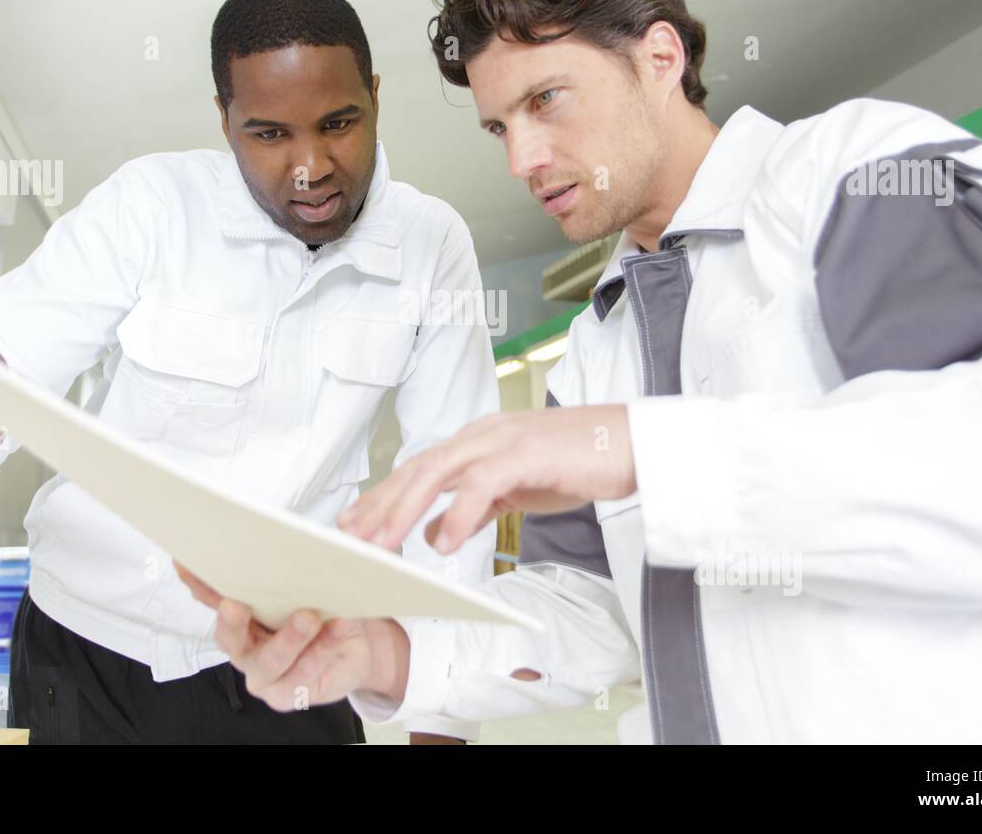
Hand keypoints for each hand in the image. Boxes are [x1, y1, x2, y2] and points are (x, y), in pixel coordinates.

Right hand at [175, 561, 410, 710]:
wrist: (358, 649)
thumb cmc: (328, 609)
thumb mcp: (319, 577)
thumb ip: (309, 556)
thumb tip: (322, 527)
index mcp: (241, 612)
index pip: (211, 595)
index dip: (195, 579)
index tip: (185, 560)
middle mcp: (245, 644)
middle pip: (228, 637)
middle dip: (230, 620)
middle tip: (236, 604)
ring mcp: (263, 672)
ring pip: (269, 660)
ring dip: (289, 638)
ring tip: (309, 617)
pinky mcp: (286, 693)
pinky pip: (301, 676)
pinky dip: (322, 650)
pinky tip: (339, 628)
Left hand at [337, 404, 635, 554]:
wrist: (631, 443)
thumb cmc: (578, 462)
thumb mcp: (516, 489)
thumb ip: (474, 507)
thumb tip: (432, 532)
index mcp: (476, 442)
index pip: (417, 470)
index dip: (381, 498)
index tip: (352, 526)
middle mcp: (480, 435)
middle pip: (415, 470)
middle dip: (379, 506)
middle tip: (350, 540)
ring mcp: (502, 441)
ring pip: (437, 472)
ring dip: (404, 510)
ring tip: (383, 546)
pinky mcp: (526, 454)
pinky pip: (482, 484)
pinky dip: (459, 514)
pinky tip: (443, 544)